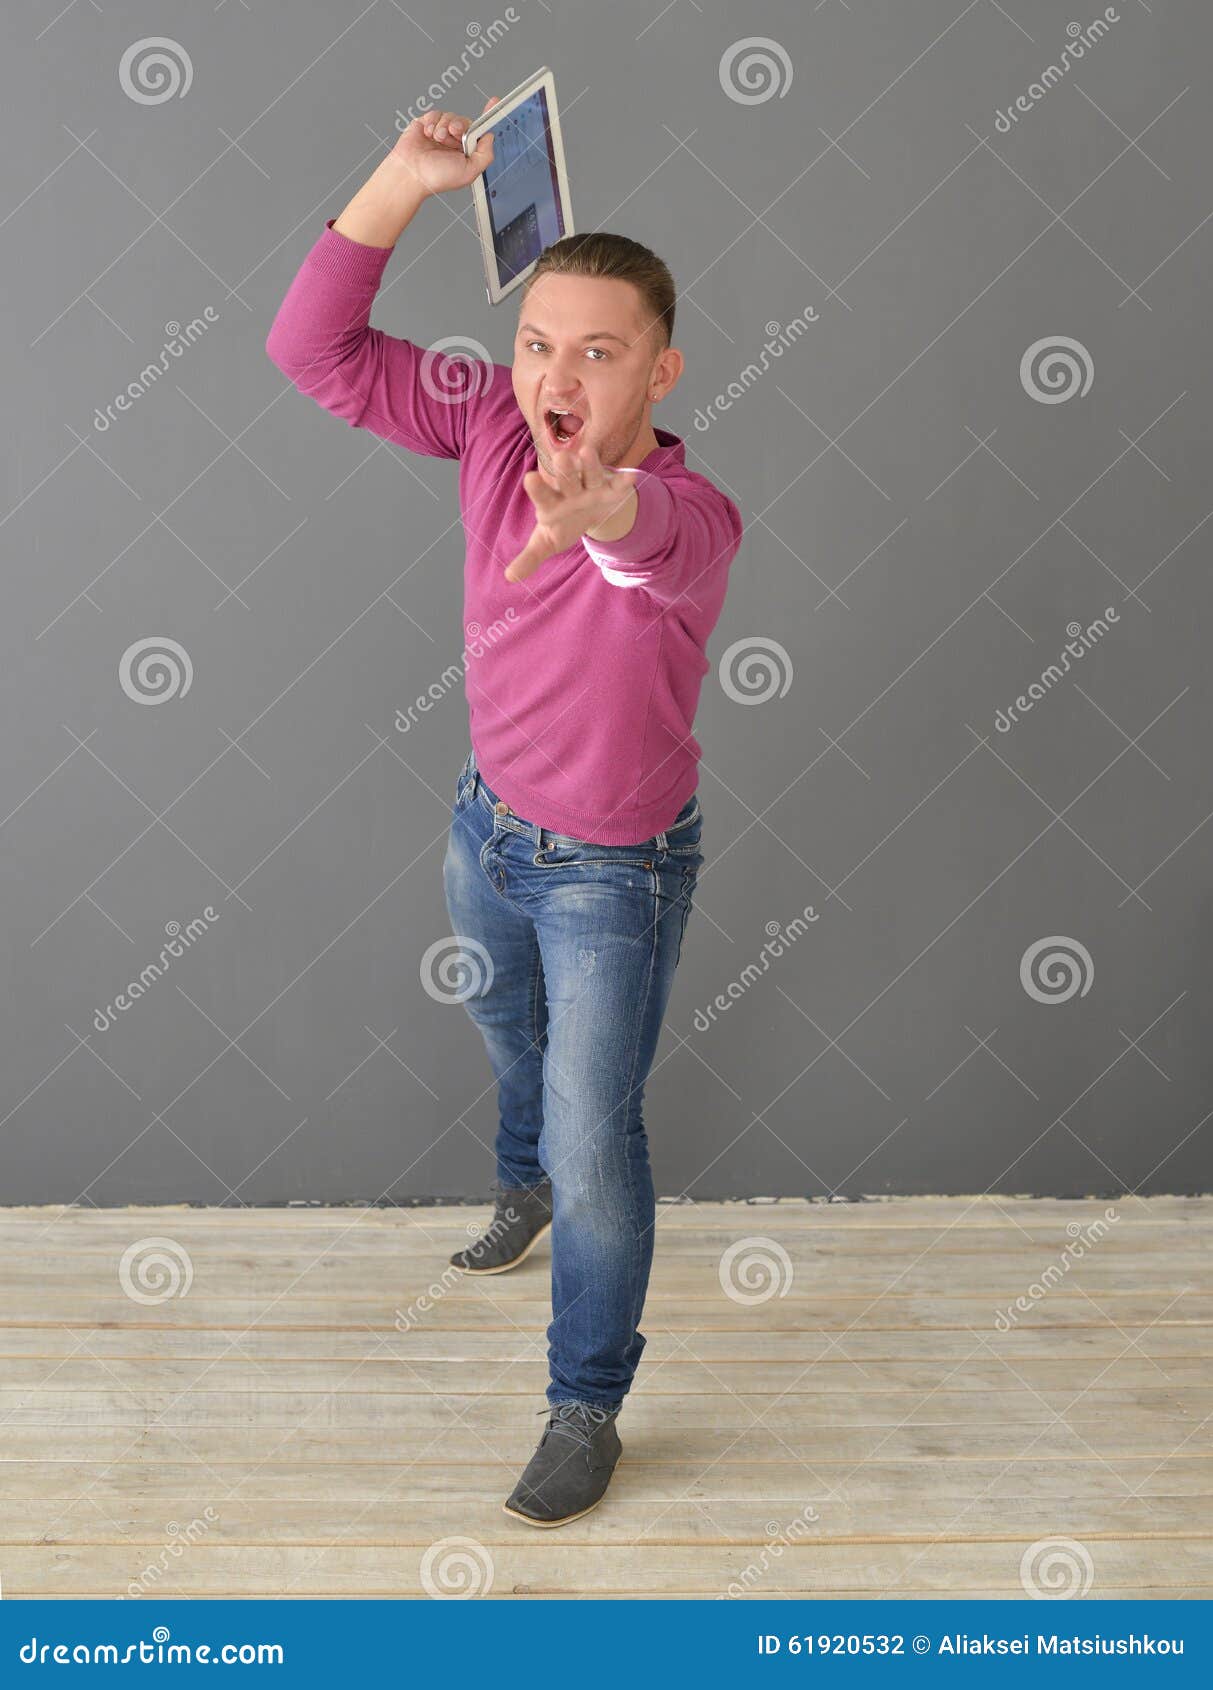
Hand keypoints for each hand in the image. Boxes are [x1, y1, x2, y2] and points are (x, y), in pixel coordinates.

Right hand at [388, 96, 498, 196]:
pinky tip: (428, 134)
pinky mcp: (427, 124)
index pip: (479, 132)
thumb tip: (490, 137)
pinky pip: (436, 113)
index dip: (487, 116)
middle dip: (459, 126)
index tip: (494, 103)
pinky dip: (433, 123)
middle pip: (465, 122)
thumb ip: (484, 155)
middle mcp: (454, 142)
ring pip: (450, 116)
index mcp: (466, 152)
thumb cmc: (436, 177)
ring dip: (444, 127)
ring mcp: (441, 132)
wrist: (411, 172)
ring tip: (437, 139)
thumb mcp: (469, 172)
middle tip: (453, 134)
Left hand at [505, 439, 637, 582]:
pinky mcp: (612, 488)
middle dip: (565, 471)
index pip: (543, 495)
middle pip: (567, 480)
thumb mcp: (546, 542)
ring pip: (591, 474)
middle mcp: (570, 490)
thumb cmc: (563, 524)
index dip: (538, 489)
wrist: (590, 512)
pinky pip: (618, 484)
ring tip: (587, 453)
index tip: (530, 479)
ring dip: (591, 465)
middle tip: (561, 459)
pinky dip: (624, 480)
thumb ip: (530, 557)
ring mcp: (592, 486)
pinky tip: (631, 476)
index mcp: (551, 502)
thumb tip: (509, 577)